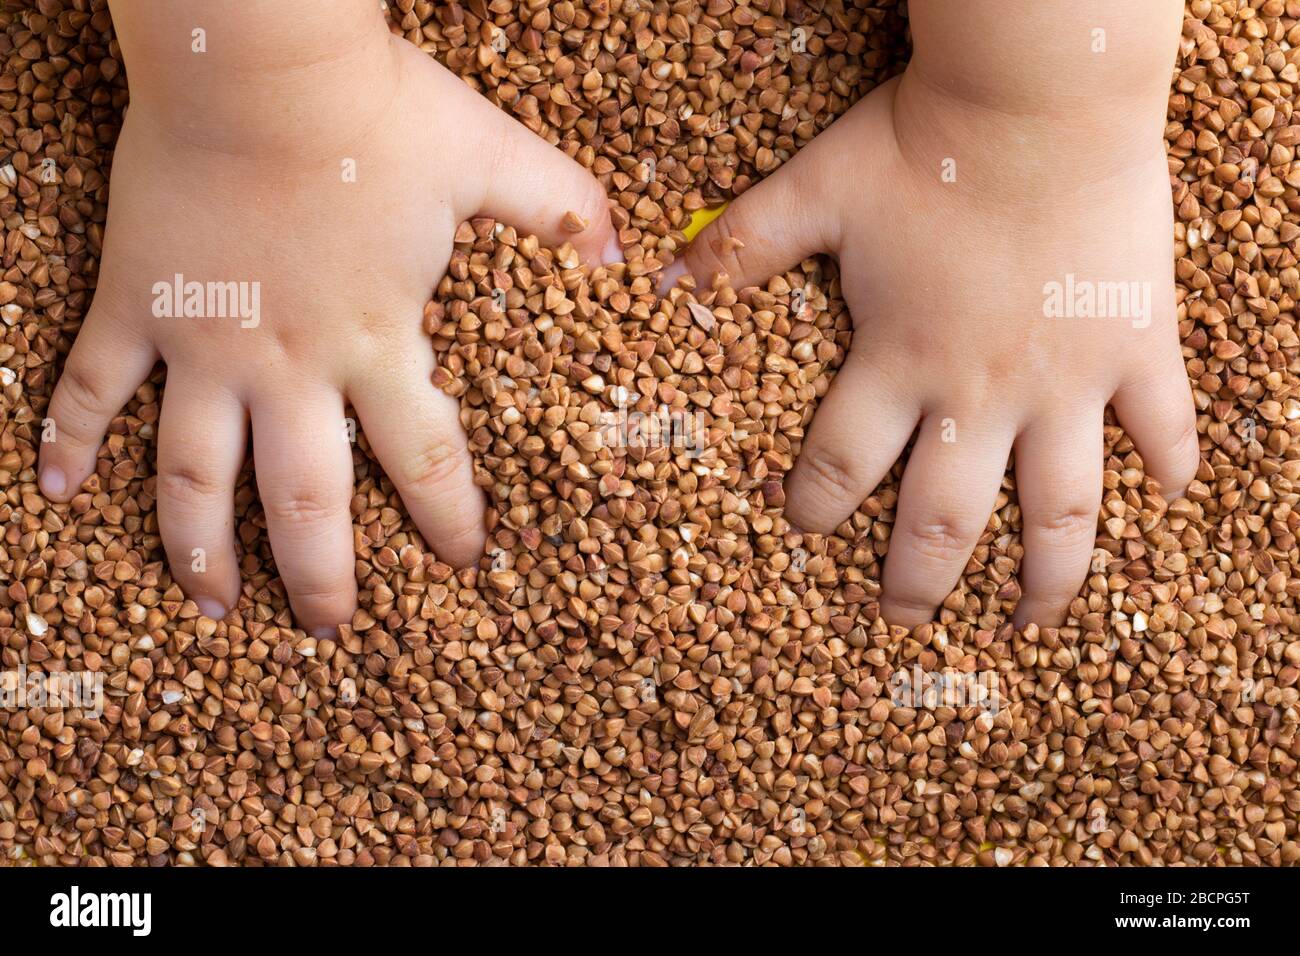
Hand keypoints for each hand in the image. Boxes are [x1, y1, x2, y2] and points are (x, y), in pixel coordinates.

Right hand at [38, 19, 617, 635]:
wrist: (260, 64)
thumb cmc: (376, 114)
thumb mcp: (490, 159)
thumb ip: (562, 210)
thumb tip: (624, 251)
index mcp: (377, 342)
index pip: (426, 458)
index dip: (449, 517)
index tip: (463, 562)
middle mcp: (290, 367)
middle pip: (305, 501)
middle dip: (320, 575)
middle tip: (328, 628)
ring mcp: (205, 344)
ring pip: (193, 473)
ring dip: (200, 547)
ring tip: (211, 603)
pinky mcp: (136, 304)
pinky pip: (92, 384)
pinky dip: (66, 437)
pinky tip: (54, 491)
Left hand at [664, 72, 1198, 627]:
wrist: (1041, 100)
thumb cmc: (923, 143)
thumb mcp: (816, 191)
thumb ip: (740, 246)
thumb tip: (660, 278)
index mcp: (898, 362)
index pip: (841, 466)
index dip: (815, 506)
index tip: (803, 530)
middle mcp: (981, 395)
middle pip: (945, 521)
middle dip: (918, 581)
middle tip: (903, 617)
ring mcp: (1067, 381)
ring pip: (1062, 510)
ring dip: (1046, 578)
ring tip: (1030, 624)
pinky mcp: (1138, 347)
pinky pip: (1164, 425)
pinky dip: (1171, 465)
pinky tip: (1170, 503)